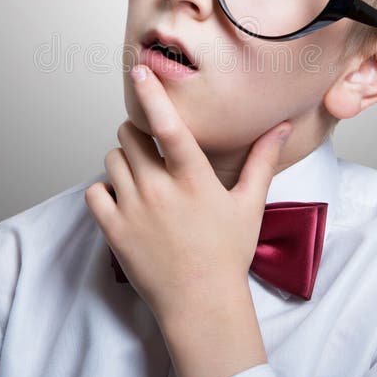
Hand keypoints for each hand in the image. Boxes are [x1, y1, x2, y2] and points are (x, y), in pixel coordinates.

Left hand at [84, 64, 291, 327]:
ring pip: (112, 160)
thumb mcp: (249, 204)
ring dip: (123, 160)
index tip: (140, 71)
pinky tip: (124, 199)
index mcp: (194, 179)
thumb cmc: (227, 254)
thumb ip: (262, 160)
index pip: (169, 126)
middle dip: (138, 134)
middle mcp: (160, 190)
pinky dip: (105, 189)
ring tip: (142, 177)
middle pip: (130, 136)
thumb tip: (281, 126)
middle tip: (152, 149)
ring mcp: (133, 210)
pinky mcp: (114, 231)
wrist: (202, 305)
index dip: (153, 95)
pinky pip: (95, 191)